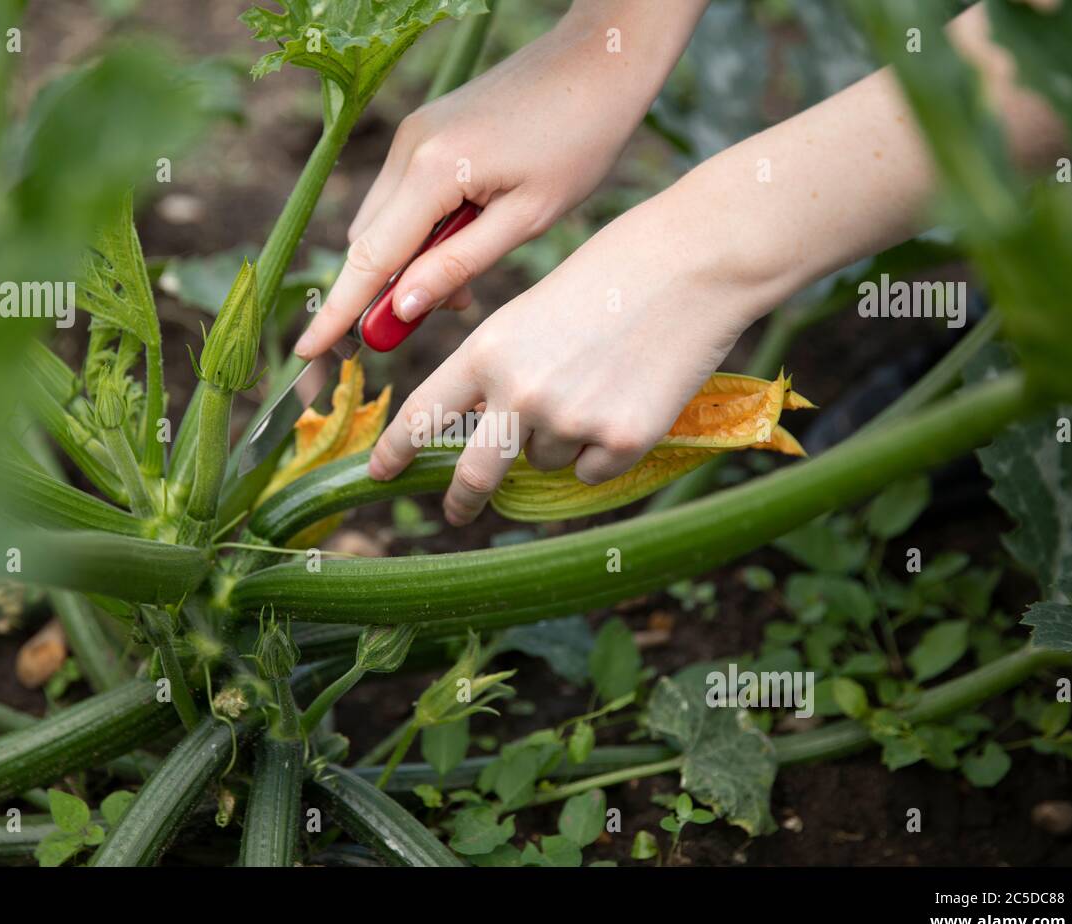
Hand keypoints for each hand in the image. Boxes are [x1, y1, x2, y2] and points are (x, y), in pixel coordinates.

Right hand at [294, 1, 703, 358]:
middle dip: (384, 293)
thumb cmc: (579, 140)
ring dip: (407, 264)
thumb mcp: (527, 219)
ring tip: (466, 285)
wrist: (600, 59)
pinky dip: (420, 233)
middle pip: (368, 243)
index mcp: (433, 171)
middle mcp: (409, 148)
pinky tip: (466, 243)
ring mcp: (414, 134)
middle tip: (433, 321)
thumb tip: (400, 309)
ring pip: (384, 222)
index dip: (338, 311)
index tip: (307, 351)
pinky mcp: (427, 130)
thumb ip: (458, 265)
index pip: (369, 259)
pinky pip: (403, 197)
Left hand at [367, 187, 781, 525]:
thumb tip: (484, 429)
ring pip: (544, 462)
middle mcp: (519, 392)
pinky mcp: (621, 441)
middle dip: (461, 500)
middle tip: (455, 512)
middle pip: (474, 474)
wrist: (693, 263)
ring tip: (596, 379)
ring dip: (559, 440)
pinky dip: (604, 447)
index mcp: (486, 351)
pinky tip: (629, 394)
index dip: (395, 450)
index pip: (423, 415)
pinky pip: (594, 470)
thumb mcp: (531, 314)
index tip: (378, 472)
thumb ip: (499, 371)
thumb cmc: (610, 276)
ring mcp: (570, 421)